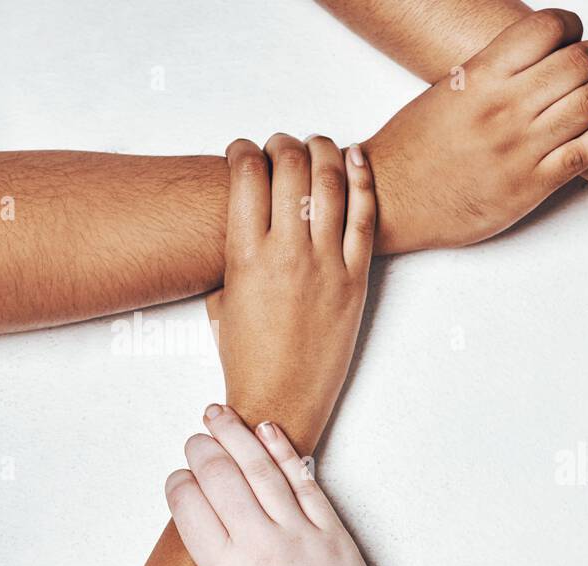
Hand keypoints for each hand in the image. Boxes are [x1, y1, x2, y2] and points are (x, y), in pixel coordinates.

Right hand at [165, 406, 403, 565]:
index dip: (180, 484)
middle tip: (195, 437)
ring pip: (261, 469)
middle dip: (203, 450)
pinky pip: (305, 482)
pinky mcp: (336, 534)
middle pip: (222, 478)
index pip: (189, 507)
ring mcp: (302, 536)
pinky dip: (284, 452)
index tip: (179, 477)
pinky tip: (268, 431)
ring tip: (218, 416)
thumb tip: (217, 523)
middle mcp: (261, 547)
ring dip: (236, 436)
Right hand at [208, 133, 373, 452]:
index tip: (243, 150)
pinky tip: (354, 158)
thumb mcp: (222, 297)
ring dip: (322, 151)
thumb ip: (234, 252)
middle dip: (283, 144)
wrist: (281, 399)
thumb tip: (241, 217)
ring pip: (330, 184)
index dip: (243, 151)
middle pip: (290, 169)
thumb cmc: (246, 355)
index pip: (245, 177)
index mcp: (246, 258)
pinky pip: (365, 218)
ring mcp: (327, 266)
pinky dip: (361, 181)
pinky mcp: (357, 281)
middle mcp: (288, 256)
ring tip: (316, 143)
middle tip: (280, 144)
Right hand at [363, 8, 587, 252]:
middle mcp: (505, 107)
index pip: (543, 30)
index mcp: (481, 76)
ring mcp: (522, 147)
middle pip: (576, 63)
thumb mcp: (447, 91)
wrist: (395, 199)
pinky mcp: (533, 185)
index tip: (576, 32)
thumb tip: (526, 59)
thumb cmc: (414, 148)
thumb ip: (490, 73)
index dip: (570, 25)